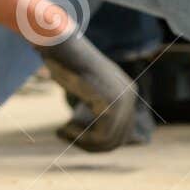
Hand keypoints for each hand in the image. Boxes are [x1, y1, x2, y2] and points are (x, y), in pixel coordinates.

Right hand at [38, 35, 137, 152]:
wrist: (59, 44)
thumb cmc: (64, 61)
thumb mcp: (83, 84)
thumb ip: (92, 105)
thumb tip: (95, 134)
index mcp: (127, 91)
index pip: (123, 130)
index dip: (98, 140)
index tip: (73, 136)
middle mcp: (130, 96)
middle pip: (118, 138)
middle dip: (90, 145)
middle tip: (65, 135)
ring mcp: (122, 101)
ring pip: (109, 141)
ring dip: (82, 143)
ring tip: (62, 132)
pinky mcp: (111, 105)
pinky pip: (101, 137)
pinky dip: (79, 139)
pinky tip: (62, 129)